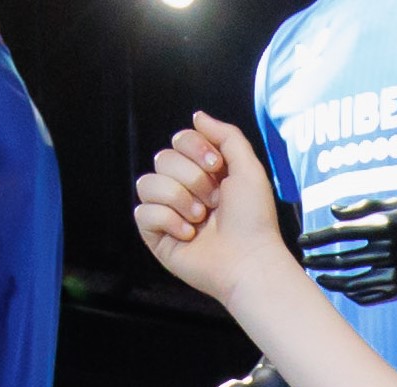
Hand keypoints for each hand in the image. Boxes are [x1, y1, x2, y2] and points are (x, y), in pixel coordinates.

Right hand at [135, 117, 283, 308]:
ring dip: (179, 199)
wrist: (250, 260)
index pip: (179, 140)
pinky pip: (143, 212)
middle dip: (192, 179)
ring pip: (148, 183)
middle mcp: (184, 189)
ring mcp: (168, 212)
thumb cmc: (254, 220)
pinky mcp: (157, 236)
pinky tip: (188, 235)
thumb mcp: (248, 167)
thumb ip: (226, 135)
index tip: (217, 167)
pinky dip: (168, 221)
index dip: (195, 149)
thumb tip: (197, 116)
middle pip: (163, 159)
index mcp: (203, 173)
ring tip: (201, 218)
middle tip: (214, 202)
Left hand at [299, 200, 396, 305]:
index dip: (318, 238)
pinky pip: (369, 297)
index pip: (342, 233)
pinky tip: (343, 289)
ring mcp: (396, 274)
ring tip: (318, 277)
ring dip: (331, 281)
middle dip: (319, 261)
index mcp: (387, 225)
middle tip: (304, 260)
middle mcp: (389, 251)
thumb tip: (333, 213)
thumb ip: (365, 205)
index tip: (302, 241)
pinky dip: (352, 295)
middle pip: (343, 259)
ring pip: (353, 282)